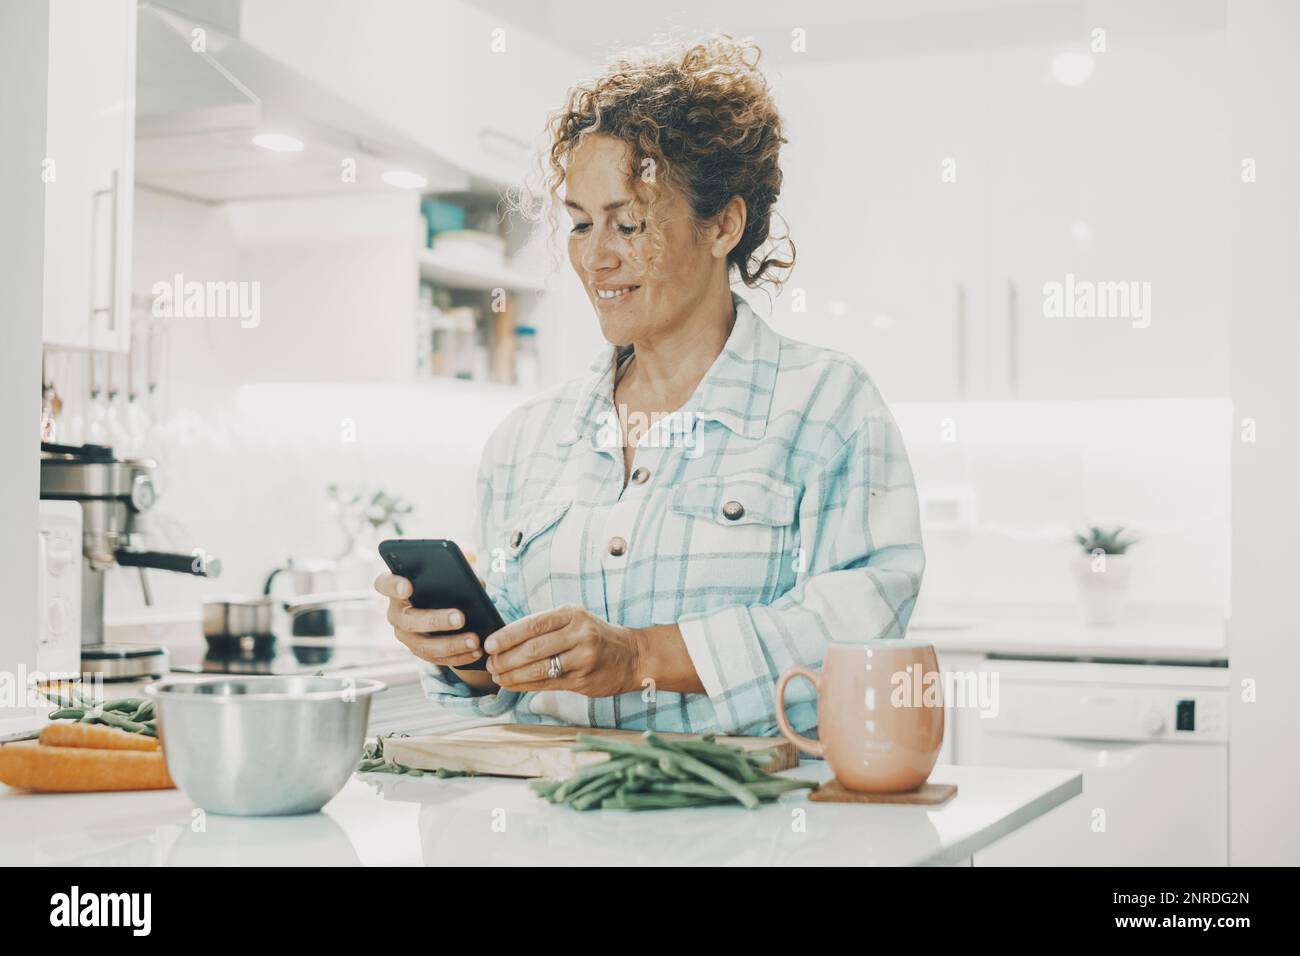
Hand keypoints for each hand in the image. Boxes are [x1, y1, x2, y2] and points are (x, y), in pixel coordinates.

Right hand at [373, 572, 489, 673]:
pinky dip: (458, 656)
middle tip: (460, 618)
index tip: (408, 587)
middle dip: (436, 620)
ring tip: (474, 640)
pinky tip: (476, 651)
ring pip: (424, 645)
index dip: (394, 586)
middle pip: (409, 620)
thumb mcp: (450, 570)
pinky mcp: (419, 651)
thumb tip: (475, 574)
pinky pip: (436, 658)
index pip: (384, 584)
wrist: (446, 604)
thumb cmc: (444, 581)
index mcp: (397, 589)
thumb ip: (459, 565)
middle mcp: (396, 614)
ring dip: (451, 644)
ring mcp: (406, 636)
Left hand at [485, 604, 639, 696]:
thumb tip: (505, 638)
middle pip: (533, 648)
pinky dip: (525, 685)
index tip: (489, 644)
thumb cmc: (596, 636)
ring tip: (498, 676)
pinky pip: (547, 683)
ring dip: (513, 674)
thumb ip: (546, 627)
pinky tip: (513, 684)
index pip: (533, 624)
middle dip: (506, 658)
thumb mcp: (575, 620)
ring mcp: (583, 658)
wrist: (632, 656)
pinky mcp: (583, 680)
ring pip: (539, 668)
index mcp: (572, 614)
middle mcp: (579, 634)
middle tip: (491, 664)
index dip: (507, 635)